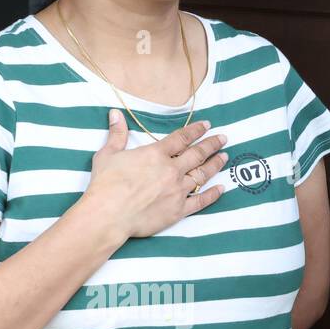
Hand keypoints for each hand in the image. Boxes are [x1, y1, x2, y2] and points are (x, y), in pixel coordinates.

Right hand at [83, 113, 228, 238]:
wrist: (108, 214)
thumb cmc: (105, 184)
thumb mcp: (107, 154)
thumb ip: (117, 134)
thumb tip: (115, 114)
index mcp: (155, 154)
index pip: (181, 138)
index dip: (195, 130)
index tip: (207, 125)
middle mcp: (171, 170)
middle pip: (197, 154)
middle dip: (211, 144)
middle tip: (223, 138)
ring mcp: (177, 191)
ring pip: (202, 175)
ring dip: (215, 165)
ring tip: (224, 157)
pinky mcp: (178, 210)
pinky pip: (201, 201)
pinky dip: (213, 194)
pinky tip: (221, 188)